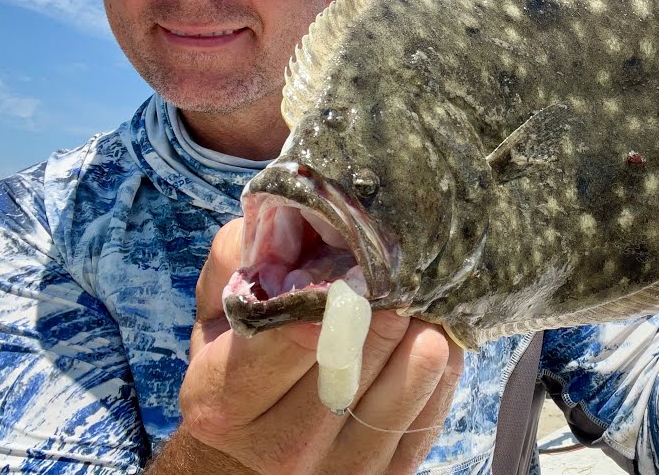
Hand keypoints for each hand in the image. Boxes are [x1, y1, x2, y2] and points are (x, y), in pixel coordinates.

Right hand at [169, 219, 463, 474]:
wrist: (245, 461)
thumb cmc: (236, 365)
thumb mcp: (216, 310)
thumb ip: (239, 255)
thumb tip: (297, 210)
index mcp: (224, 399)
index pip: (293, 328)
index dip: (331, 284)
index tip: (353, 254)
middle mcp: (279, 446)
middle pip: (358, 348)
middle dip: (384, 294)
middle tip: (399, 260)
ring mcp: (337, 469)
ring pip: (408, 376)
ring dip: (422, 323)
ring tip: (420, 293)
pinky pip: (433, 408)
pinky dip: (442, 362)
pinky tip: (433, 334)